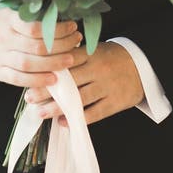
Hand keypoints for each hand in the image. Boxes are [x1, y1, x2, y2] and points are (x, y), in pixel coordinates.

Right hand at [0, 5, 81, 88]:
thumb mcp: (2, 9)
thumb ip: (24, 12)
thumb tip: (54, 8)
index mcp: (6, 19)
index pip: (36, 25)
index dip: (57, 27)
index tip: (72, 25)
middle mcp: (3, 38)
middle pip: (37, 46)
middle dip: (61, 45)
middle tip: (76, 41)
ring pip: (29, 64)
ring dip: (53, 64)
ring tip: (70, 60)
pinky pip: (18, 79)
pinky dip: (36, 81)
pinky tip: (52, 80)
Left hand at [24, 41, 144, 126]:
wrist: (144, 66)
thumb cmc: (112, 58)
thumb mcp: (95, 50)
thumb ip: (74, 55)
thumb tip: (46, 62)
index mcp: (91, 54)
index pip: (66, 61)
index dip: (47, 69)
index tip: (30, 76)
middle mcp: (98, 70)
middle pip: (69, 82)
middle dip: (47, 90)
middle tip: (29, 98)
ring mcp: (107, 87)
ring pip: (78, 100)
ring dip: (58, 107)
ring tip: (41, 112)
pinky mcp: (115, 102)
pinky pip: (94, 113)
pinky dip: (78, 119)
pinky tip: (63, 123)